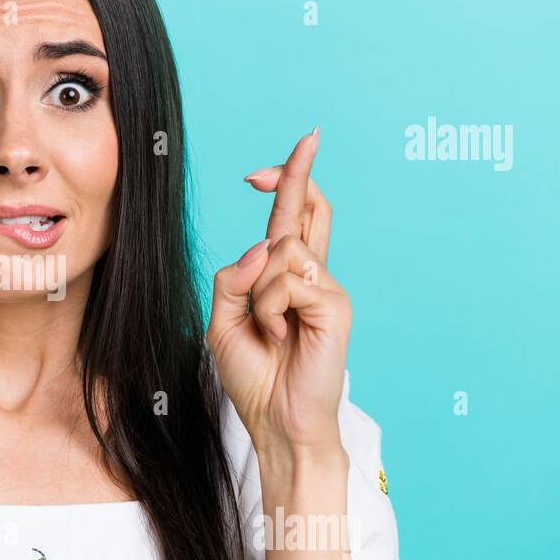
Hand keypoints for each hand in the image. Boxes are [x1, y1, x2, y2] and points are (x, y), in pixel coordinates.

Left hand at [206, 127, 350, 458]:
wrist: (278, 424)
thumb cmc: (254, 378)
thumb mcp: (223, 322)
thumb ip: (233, 280)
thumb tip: (262, 245)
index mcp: (285, 279)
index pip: (292, 220)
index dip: (286, 186)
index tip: (263, 170)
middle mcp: (311, 276)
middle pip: (308, 210)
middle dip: (300, 172)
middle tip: (310, 136)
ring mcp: (326, 289)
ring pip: (280, 250)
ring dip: (258, 291)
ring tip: (266, 332)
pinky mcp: (335, 305)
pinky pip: (287, 282)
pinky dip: (268, 310)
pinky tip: (277, 337)